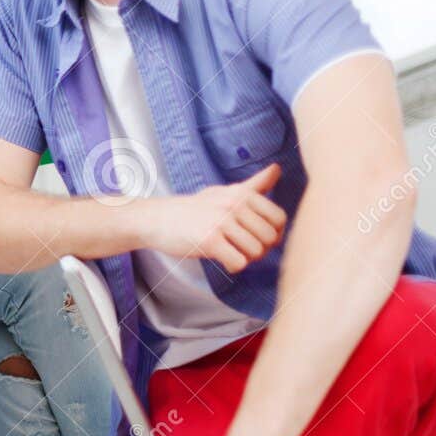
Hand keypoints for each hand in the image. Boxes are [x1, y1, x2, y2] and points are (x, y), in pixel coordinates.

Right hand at [146, 164, 286, 271]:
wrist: (157, 219)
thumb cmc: (195, 209)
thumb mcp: (225, 192)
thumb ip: (254, 184)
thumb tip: (277, 168)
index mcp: (241, 193)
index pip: (279, 219)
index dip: (273, 233)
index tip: (255, 236)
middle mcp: (233, 204)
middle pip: (270, 239)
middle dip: (259, 249)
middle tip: (239, 247)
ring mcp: (221, 221)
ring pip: (256, 252)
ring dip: (245, 258)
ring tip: (229, 251)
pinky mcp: (209, 240)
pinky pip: (239, 263)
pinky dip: (232, 266)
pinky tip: (221, 259)